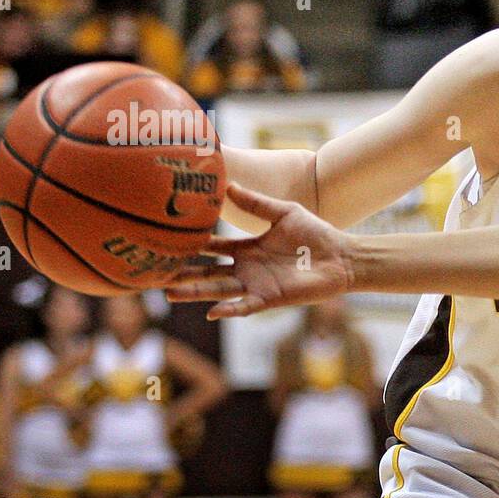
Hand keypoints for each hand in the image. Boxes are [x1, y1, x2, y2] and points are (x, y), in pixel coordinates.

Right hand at [165, 183, 354, 318]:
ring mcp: (257, 284)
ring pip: (219, 290)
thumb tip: (228, 185)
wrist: (342, 256)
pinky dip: (230, 309)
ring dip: (196, 292)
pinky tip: (212, 312)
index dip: (193, 246)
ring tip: (170, 291)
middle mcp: (247, 268)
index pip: (213, 248)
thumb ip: (256, 203)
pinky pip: (246, 306)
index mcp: (248, 249)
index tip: (167, 241)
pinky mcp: (271, 298)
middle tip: (156, 272)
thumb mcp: (283, 213)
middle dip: (184, 273)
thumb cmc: (317, 234)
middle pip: (209, 272)